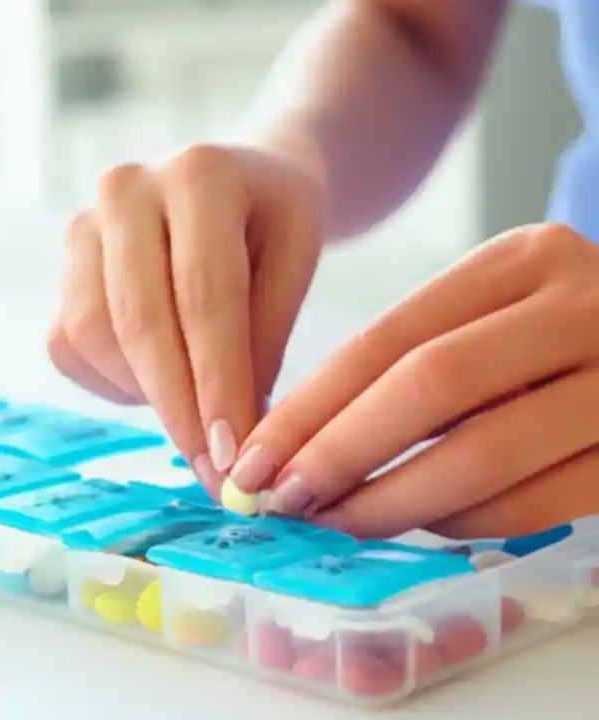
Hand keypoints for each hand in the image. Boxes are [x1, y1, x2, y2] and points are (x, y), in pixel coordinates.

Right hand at [46, 144, 323, 493]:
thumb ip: (264, 341)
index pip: (205, 296)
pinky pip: (68, 345)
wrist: (235, 177)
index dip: (216, 382)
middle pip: (139, 320)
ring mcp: (82, 224)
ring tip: (196, 408)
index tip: (233, 455)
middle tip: (211, 473)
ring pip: (94, 336)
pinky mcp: (59, 264)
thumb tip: (232, 442)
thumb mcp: (297, 262)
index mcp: (199, 172)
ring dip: (144, 394)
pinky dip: (113, 381)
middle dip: (176, 407)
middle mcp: (125, 188)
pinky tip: (158, 378)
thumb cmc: (273, 223)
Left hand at [226, 222, 598, 538]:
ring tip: (337, 522)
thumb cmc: (561, 338)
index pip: (389, 337)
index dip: (309, 406)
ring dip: (393, 501)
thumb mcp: (497, 315)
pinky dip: (468, 522)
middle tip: (283, 500)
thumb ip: (417, 359)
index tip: (253, 458)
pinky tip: (425, 525)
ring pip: (483, 453)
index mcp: (524, 260)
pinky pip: (538, 502)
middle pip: (429, 386)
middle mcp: (582, 304)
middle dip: (339, 452)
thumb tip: (294, 440)